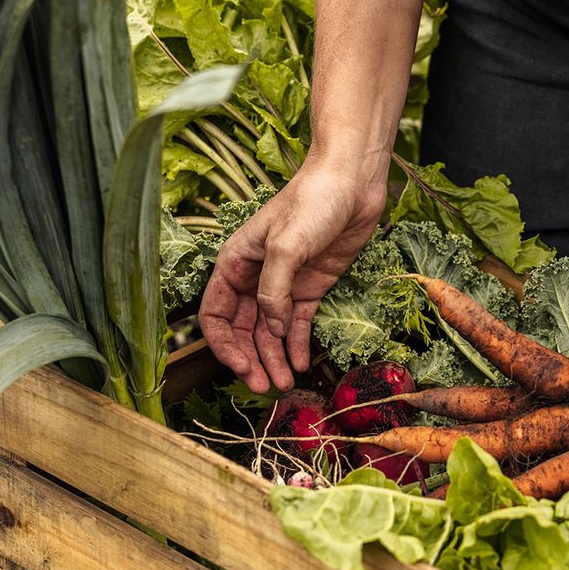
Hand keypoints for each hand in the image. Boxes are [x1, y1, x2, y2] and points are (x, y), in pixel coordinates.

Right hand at [200, 152, 388, 392]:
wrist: (352, 183)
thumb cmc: (312, 201)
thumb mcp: (286, 245)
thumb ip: (273, 290)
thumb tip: (270, 327)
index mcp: (236, 263)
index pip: (216, 313)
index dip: (224, 344)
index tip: (242, 367)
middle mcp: (255, 277)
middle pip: (243, 330)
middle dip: (251, 359)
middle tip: (266, 387)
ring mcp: (284, 284)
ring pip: (270, 331)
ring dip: (275, 358)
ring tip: (286, 384)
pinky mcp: (311, 287)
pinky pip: (297, 323)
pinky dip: (297, 345)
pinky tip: (302, 363)